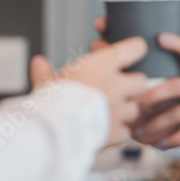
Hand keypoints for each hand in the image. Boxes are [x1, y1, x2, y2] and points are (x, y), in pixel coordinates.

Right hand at [30, 38, 149, 146]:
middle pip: (141, 81)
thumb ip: (44, 71)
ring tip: (108, 112)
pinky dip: (118, 131)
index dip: (134, 50)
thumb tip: (38, 61)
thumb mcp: (44, 82)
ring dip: (125, 111)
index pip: (136, 48)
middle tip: (118, 89)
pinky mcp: (118, 132)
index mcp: (103, 66)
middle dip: (132, 86)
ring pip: (135, 108)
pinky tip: (106, 130)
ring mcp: (120, 110)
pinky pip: (126, 131)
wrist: (56, 130)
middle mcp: (117, 86)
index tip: (131, 53)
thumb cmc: (51, 101)